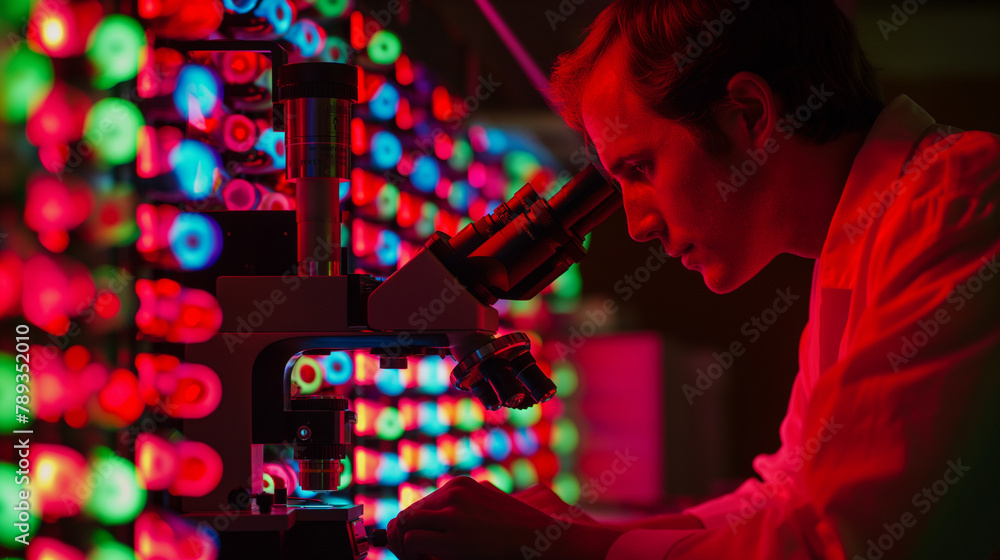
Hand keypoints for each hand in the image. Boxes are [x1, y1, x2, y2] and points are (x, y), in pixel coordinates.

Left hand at [387, 477, 620, 559]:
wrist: (541, 540)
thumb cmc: (517, 529)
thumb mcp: (488, 505)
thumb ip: (463, 506)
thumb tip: (433, 517)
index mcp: (461, 484)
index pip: (421, 504)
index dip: (415, 527)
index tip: (420, 545)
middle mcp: (454, 492)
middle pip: (409, 513)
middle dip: (405, 536)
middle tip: (415, 556)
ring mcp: (454, 512)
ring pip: (406, 525)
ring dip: (408, 547)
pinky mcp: (454, 535)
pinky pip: (414, 541)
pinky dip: (414, 554)